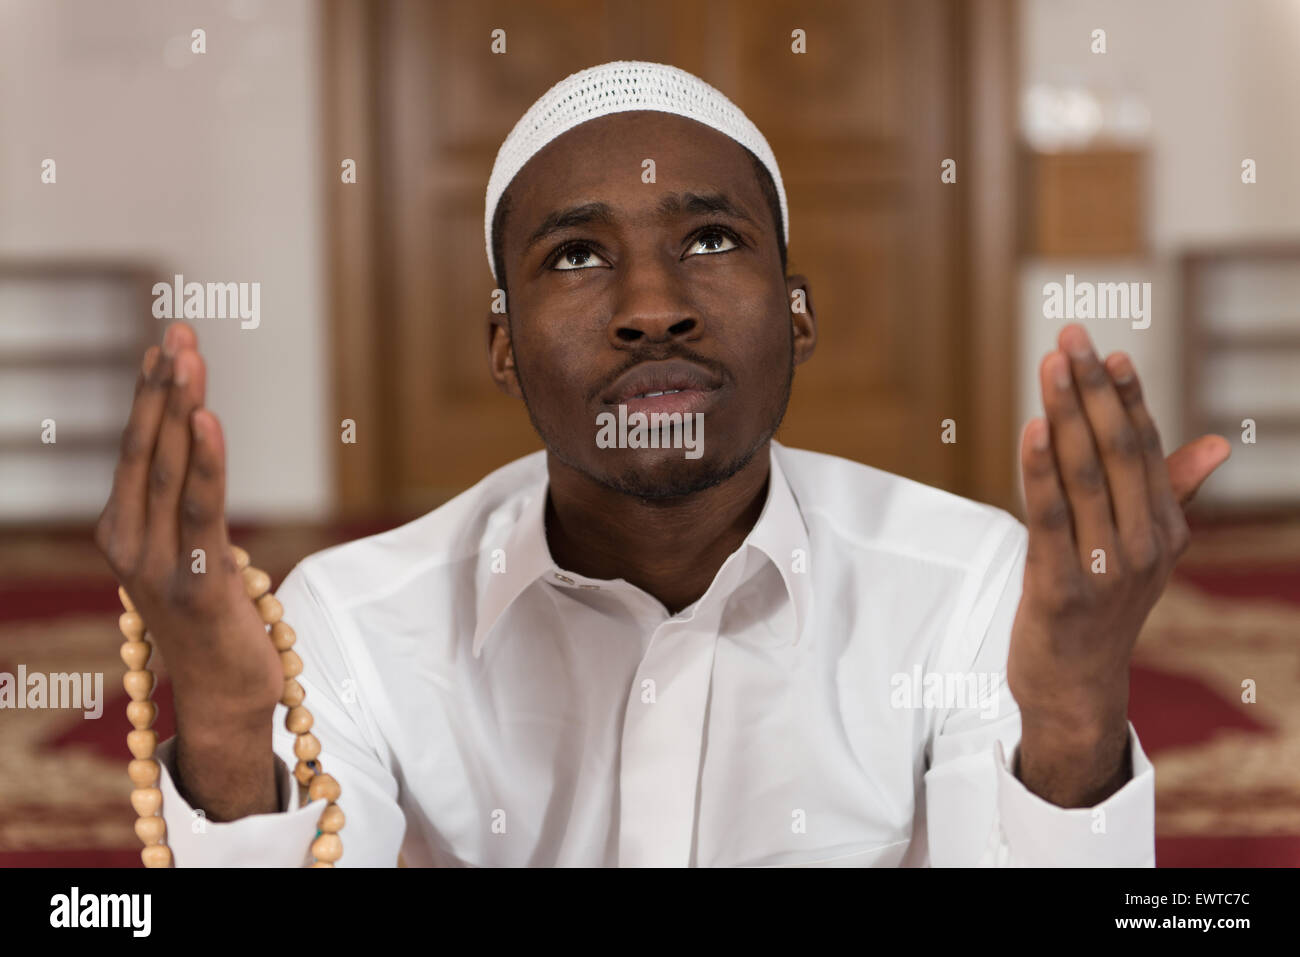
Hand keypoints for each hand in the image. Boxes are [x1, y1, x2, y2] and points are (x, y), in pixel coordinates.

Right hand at [94, 321, 283, 734]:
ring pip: (167, 469)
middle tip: (178, 329)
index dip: (149, 394)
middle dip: (162, 386)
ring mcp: (156, 565)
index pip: (134, 449)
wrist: (224, 691)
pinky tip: (207, 418)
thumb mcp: (185, 549)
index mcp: (118, 531)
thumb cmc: (212, 614)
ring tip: (188, 355)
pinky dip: (206, 461)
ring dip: (179, 407)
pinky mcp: (197, 581)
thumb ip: (180, 503)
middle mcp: (127, 543)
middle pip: (145, 448)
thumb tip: (194, 438)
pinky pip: (201, 509)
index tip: (163, 341)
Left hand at [1007, 324, 1230, 805]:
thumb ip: (1170, 495)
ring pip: (1085, 476)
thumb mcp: (1142, 553)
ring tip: (1050, 366)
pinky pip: (1050, 519)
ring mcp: (1106, 571)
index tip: (1108, 351)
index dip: (1127, 398)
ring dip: (1066, 415)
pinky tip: (1032, 428)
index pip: (1147, 450)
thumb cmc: (1102, 606)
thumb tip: (1220, 445)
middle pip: (1117, 453)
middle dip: (1093, 391)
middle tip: (1068, 338)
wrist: (1076, 689)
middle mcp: (1145, 548)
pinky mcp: (1061, 591)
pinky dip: (1040, 471)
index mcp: (1166, 531)